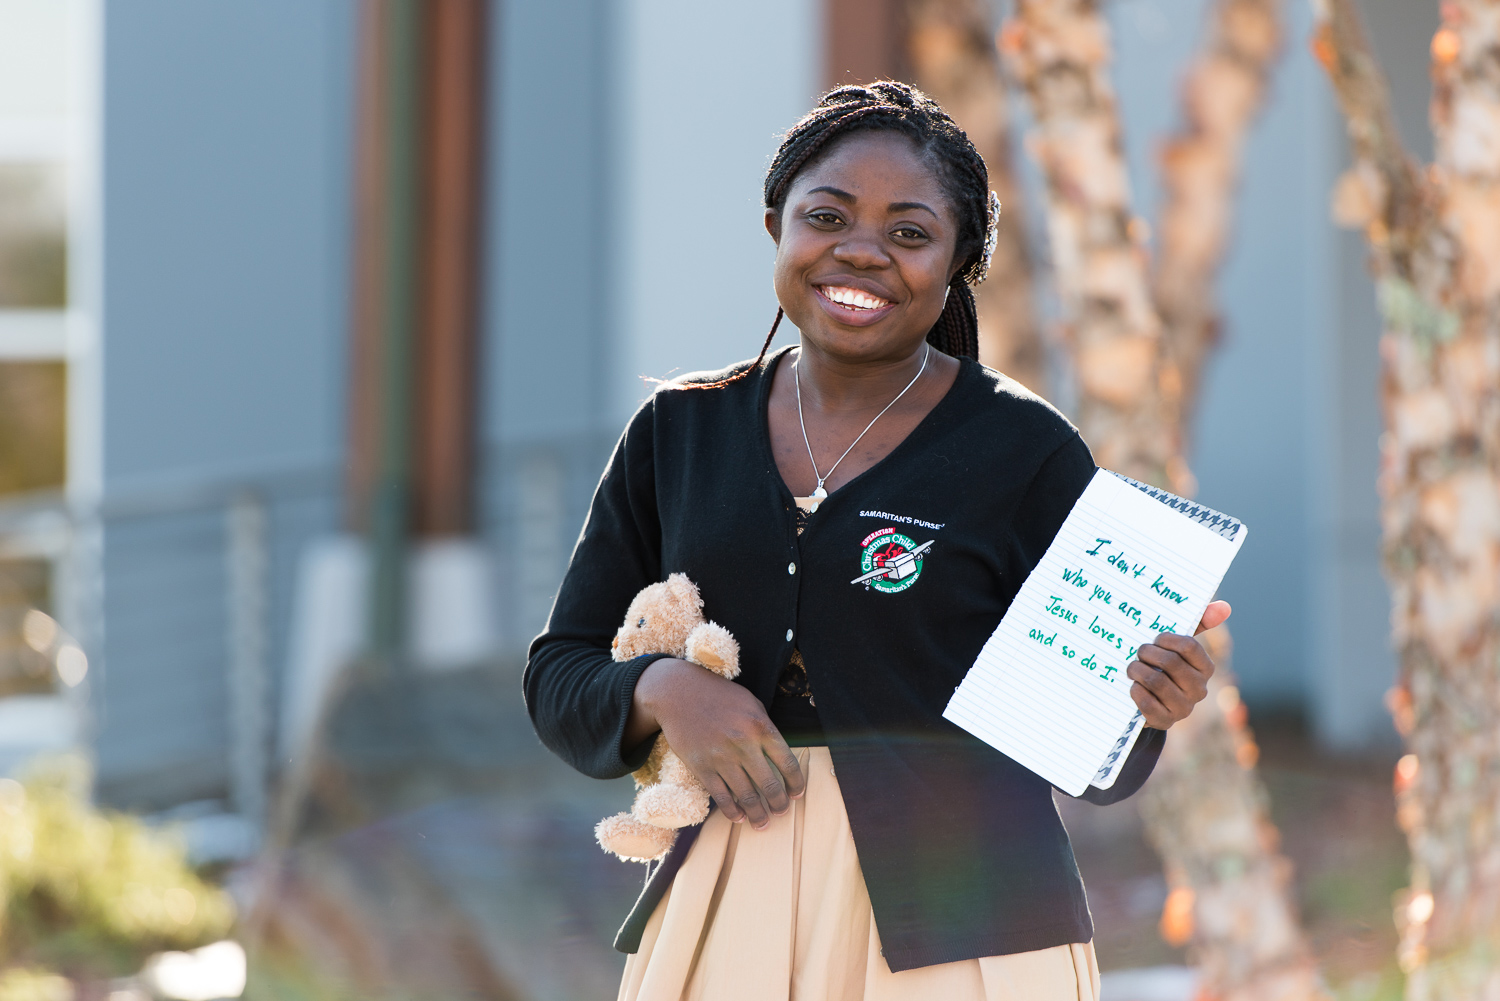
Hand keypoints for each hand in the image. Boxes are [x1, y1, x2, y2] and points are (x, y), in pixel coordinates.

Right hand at [625, 658, 804, 829]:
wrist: (678, 692)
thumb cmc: (718, 696)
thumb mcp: (751, 703)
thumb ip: (766, 728)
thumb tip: (780, 756)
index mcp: (761, 726)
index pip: (788, 763)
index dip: (796, 783)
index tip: (797, 793)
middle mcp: (744, 744)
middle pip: (769, 785)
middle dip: (779, 804)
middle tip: (782, 811)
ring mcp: (721, 758)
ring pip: (746, 796)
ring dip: (758, 815)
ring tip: (763, 823)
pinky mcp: (702, 767)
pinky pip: (721, 797)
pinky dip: (732, 811)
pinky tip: (739, 817)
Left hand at [1126, 600, 1230, 729]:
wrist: (1150, 702)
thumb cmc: (1165, 667)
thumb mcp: (1178, 646)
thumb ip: (1199, 624)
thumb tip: (1224, 606)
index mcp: (1205, 668)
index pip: (1189, 647)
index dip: (1167, 639)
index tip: (1156, 638)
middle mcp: (1199, 689)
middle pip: (1170, 662)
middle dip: (1148, 653)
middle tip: (1139, 652)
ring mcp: (1183, 708)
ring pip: (1156, 681)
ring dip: (1137, 670)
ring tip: (1132, 667)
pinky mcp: (1165, 721)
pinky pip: (1146, 702)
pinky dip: (1135, 691)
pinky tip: (1134, 686)